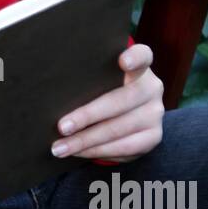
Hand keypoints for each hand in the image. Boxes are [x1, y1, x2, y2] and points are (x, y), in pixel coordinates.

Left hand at [52, 42, 163, 163]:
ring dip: (85, 140)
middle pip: (120, 101)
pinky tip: (78, 152)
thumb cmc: (102, 89)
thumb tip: (52, 89)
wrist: (126, 112)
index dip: (135, 58)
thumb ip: (88, 78)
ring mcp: (155, 113)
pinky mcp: (153, 136)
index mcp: (139, 67)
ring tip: (60, 147)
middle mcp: (152, 88)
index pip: (143, 56)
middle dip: (87, 116)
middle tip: (62, 127)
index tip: (123, 61)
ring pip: (118, 129)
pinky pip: (124, 147)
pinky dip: (97, 151)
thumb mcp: (99, 79)